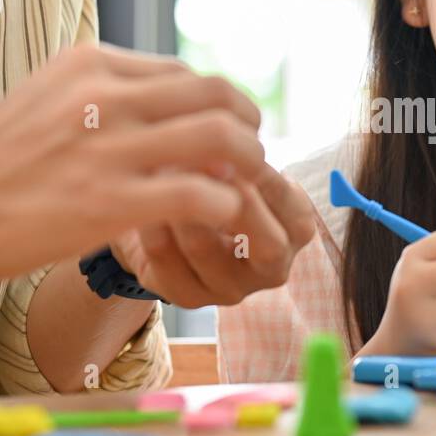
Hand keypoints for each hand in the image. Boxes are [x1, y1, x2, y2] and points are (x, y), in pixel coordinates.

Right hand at [0, 43, 267, 278]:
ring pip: (219, 137)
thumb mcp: (49, 99)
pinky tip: (221, 220)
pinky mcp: (108, 202)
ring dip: (249, 161)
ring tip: (246, 186)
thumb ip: (104, 95)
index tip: (226, 132)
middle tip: (252, 154)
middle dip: (248, 124)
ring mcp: (107, 148)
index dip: (218, 104)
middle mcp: (103, 95)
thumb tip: (167, 104)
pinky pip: (200, 195)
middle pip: (215, 93)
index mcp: (90, 64)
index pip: (185, 74)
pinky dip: (226, 206)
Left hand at [109, 166, 315, 307]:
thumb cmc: (220, 181)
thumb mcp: (241, 167)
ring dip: (177, 200)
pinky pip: (164, 258)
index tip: (223, 137)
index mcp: (296, 228)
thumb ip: (241, 160)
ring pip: (203, 246)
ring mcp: (232, 289)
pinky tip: (140, 194)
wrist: (172, 213)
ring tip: (158, 166)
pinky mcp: (190, 298)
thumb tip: (217, 153)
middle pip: (265, 242)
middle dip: (225, 193)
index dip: (255, 170)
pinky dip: (150, 220)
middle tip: (191, 157)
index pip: (288, 203)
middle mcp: (273, 267)